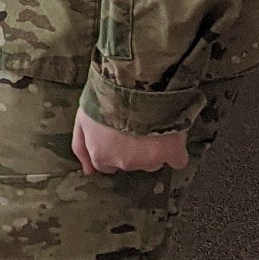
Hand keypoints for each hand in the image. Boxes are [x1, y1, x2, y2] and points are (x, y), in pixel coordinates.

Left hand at [72, 110, 187, 175]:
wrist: (132, 88)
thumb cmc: (104, 101)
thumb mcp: (81, 120)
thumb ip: (81, 147)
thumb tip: (88, 172)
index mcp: (101, 156)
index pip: (105, 165)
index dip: (112, 151)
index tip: (118, 139)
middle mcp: (124, 162)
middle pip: (130, 162)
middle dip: (132, 150)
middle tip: (134, 127)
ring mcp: (149, 160)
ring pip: (153, 162)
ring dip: (153, 149)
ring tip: (152, 127)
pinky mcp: (172, 154)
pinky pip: (177, 160)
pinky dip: (176, 152)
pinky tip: (173, 138)